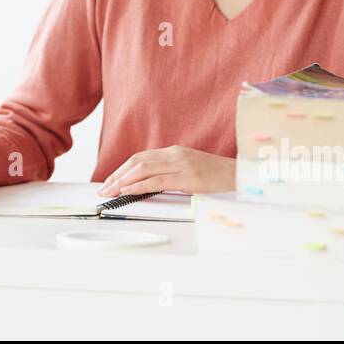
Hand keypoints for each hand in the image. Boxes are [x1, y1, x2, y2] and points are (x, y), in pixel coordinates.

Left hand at [98, 145, 236, 196]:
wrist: (241, 175)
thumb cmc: (216, 176)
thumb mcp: (190, 170)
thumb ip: (170, 172)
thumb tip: (147, 183)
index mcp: (174, 151)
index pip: (140, 158)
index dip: (122, 169)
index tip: (109, 181)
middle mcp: (175, 154)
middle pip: (137, 161)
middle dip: (117, 175)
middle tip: (103, 189)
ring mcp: (182, 164)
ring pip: (143, 169)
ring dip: (123, 182)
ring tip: (110, 192)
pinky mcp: (189, 177)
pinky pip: (158, 181)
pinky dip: (139, 186)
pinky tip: (128, 191)